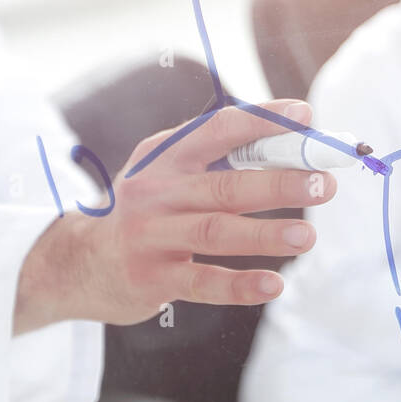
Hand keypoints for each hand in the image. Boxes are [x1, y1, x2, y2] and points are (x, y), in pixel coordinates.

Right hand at [15, 100, 337, 330]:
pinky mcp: (151, 278)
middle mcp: (157, 190)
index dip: (264, 120)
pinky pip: (202, 282)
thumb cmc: (146, 211)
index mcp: (166, 155)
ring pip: (216, 231)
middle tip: (324, 185)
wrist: (76, 261)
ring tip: (308, 236)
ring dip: (266, 233)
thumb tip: (293, 145)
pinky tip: (275, 285)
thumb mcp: (168, 173)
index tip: (306, 116)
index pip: (218, 128)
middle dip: (279, 183)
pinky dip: (240, 285)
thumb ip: (218, 160)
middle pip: (225, 183)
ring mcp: (151, 235)